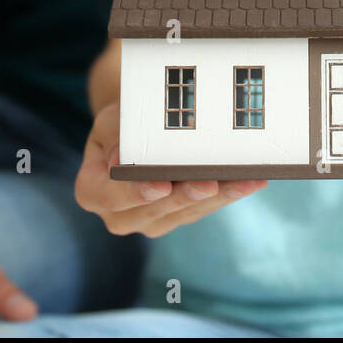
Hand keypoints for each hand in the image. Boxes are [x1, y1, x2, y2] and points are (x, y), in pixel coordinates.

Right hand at [75, 99, 267, 237]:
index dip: (135, 193)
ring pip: (186, 211)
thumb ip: (116, 136)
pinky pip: (205, 208)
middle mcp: (119, 215)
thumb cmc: (122, 124)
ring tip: (243, 179)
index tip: (160, 185)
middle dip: (186, 196)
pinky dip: (228, 193)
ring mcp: (152, 221)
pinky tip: (250, 181)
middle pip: (155, 209)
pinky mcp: (180, 217)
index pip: (111, 196)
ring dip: (218, 196)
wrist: (136, 132)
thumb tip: (119, 161)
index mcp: (92, 191)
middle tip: (210, 182)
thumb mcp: (111, 121)